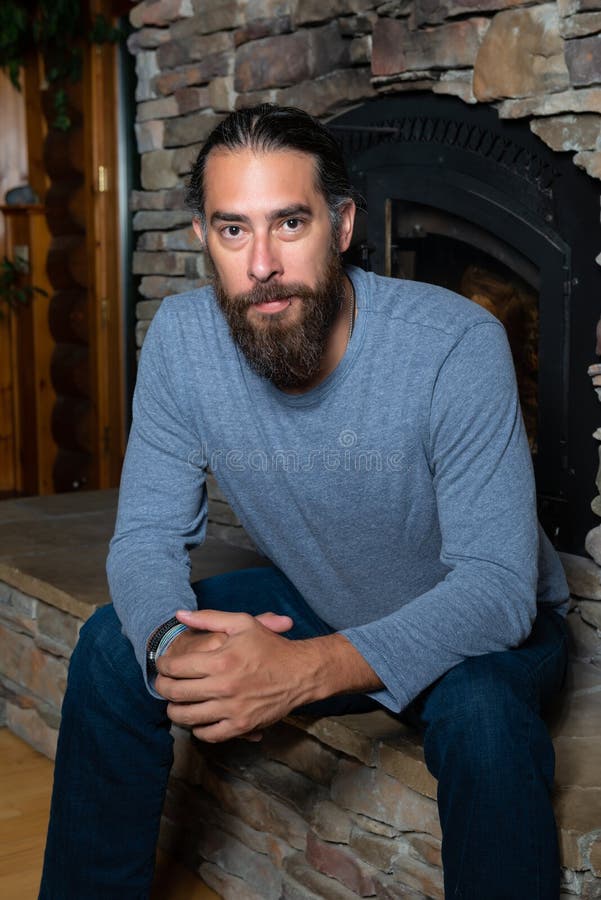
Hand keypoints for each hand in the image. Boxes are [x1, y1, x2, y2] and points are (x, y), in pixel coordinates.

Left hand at [155, 609, 303, 742]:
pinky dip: (197, 728)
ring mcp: (232, 709)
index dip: (162, 666)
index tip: (161, 664)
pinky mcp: (241, 726)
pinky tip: (197, 718)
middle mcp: (224, 687)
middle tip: (162, 683)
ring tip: (174, 702)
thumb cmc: (270, 646)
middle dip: (162, 687)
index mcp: (221, 660)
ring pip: (187, 717)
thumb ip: (208, 618)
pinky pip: (209, 734)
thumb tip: (179, 614)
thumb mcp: (241, 623)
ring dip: (174, 710)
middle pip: (176, 693)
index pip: (176, 667)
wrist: (300, 673)